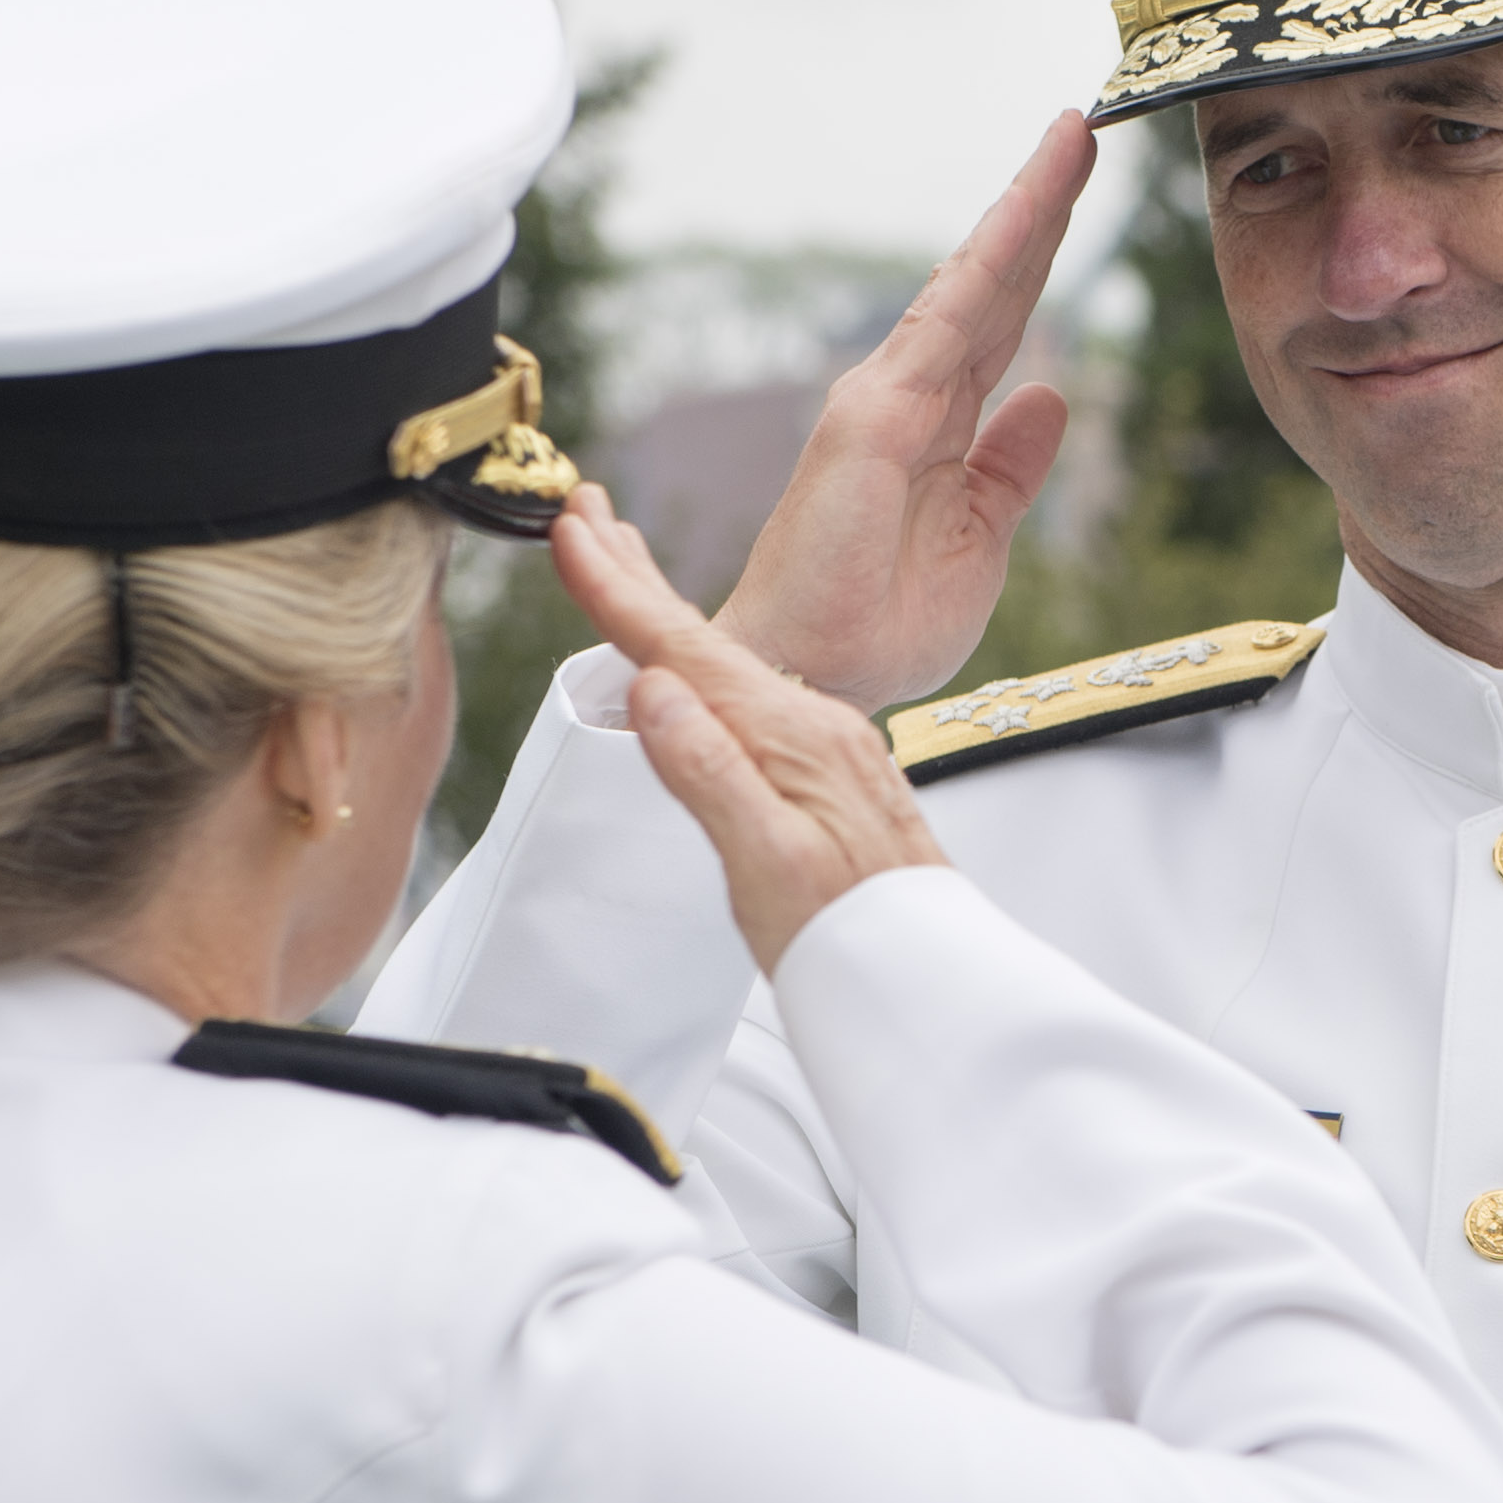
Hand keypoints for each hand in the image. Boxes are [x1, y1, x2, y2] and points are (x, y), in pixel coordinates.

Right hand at [553, 485, 946, 971]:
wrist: (931, 985)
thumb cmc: (849, 942)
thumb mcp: (766, 865)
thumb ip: (711, 774)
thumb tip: (654, 693)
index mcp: (792, 739)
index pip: (686, 653)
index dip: (620, 594)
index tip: (572, 533)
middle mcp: (817, 728)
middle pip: (709, 643)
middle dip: (640, 580)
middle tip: (589, 517)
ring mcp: (831, 750)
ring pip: (734, 666)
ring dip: (674, 618)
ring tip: (630, 573)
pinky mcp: (835, 778)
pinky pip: (761, 699)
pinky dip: (715, 669)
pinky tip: (704, 674)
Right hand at [716, 109, 1099, 708]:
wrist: (811, 674)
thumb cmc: (878, 623)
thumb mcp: (981, 540)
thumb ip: (1011, 468)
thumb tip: (1051, 395)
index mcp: (939, 427)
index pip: (1003, 325)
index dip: (1041, 261)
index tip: (1079, 197)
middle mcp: (911, 394)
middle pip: (992, 285)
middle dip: (1040, 209)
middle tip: (1082, 131)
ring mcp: (889, 394)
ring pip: (972, 282)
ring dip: (1024, 211)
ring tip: (1071, 142)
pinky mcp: (876, 411)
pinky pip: (947, 320)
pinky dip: (990, 261)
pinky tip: (1027, 212)